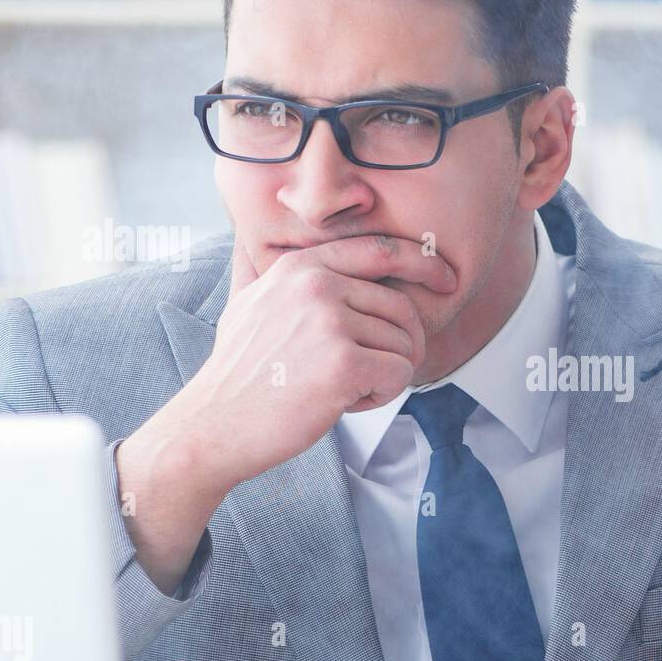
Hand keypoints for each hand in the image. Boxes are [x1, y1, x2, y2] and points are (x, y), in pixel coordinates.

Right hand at [171, 233, 455, 492]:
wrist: (212, 425)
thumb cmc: (236, 373)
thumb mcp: (244, 303)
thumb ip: (258, 268)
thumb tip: (246, 235)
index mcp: (300, 267)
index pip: (380, 251)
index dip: (423, 263)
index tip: (448, 280)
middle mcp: (316, 286)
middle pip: (401, 307)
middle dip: (401, 343)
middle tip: (371, 372)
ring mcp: (330, 323)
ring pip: (404, 345)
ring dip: (385, 375)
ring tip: (345, 389)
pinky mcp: (343, 365)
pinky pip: (400, 375)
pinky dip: (382, 396)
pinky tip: (348, 403)